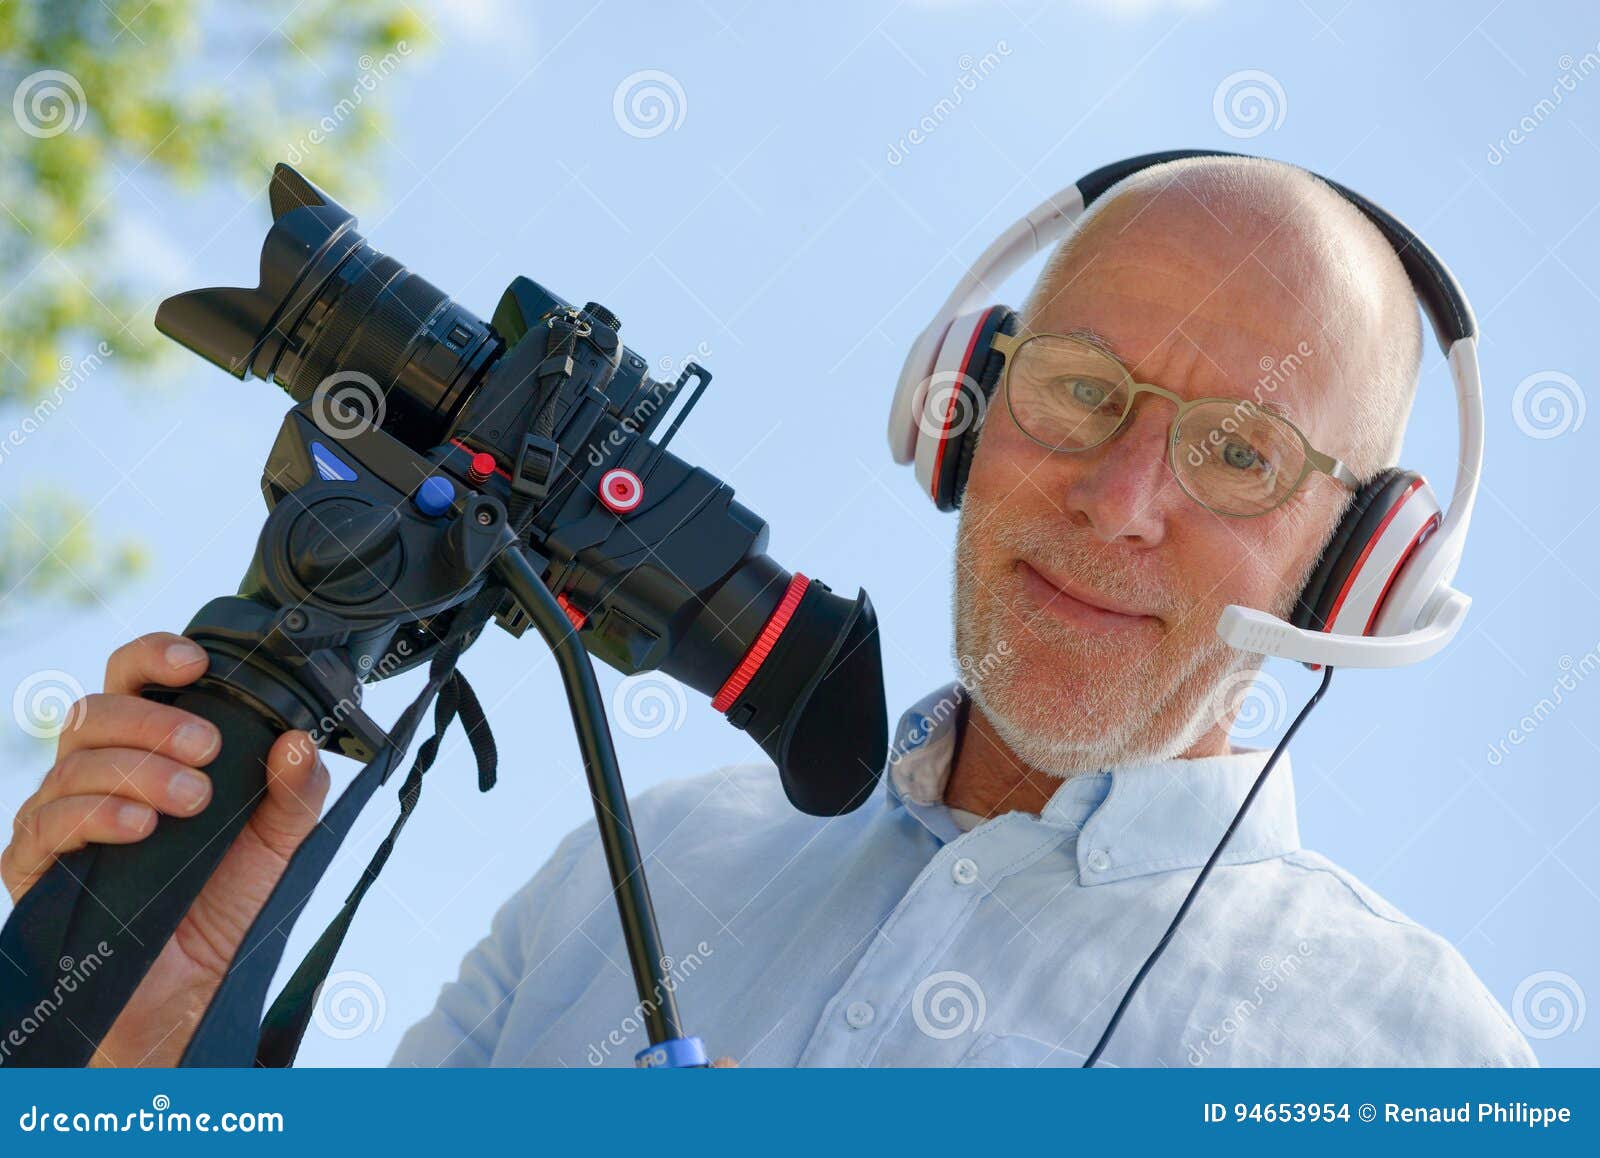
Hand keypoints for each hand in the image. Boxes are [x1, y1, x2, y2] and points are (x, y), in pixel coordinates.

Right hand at [2, 632, 330, 1065]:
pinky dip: (97, 815)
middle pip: (99, 710)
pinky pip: (49, 822)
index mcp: (150, 749)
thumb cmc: (222, 902)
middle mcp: (98, 771)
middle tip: (207, 750)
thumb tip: (301, 743)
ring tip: (191, 801)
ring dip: (139, 771)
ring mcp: (61, 815)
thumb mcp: (278, 843)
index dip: (154, 655)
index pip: (134, 679)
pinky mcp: (36, 865)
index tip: (195, 662)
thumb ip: (297, 792)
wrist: (185, 989)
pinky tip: (138, 826)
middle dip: (156, 721)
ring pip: (75, 760)